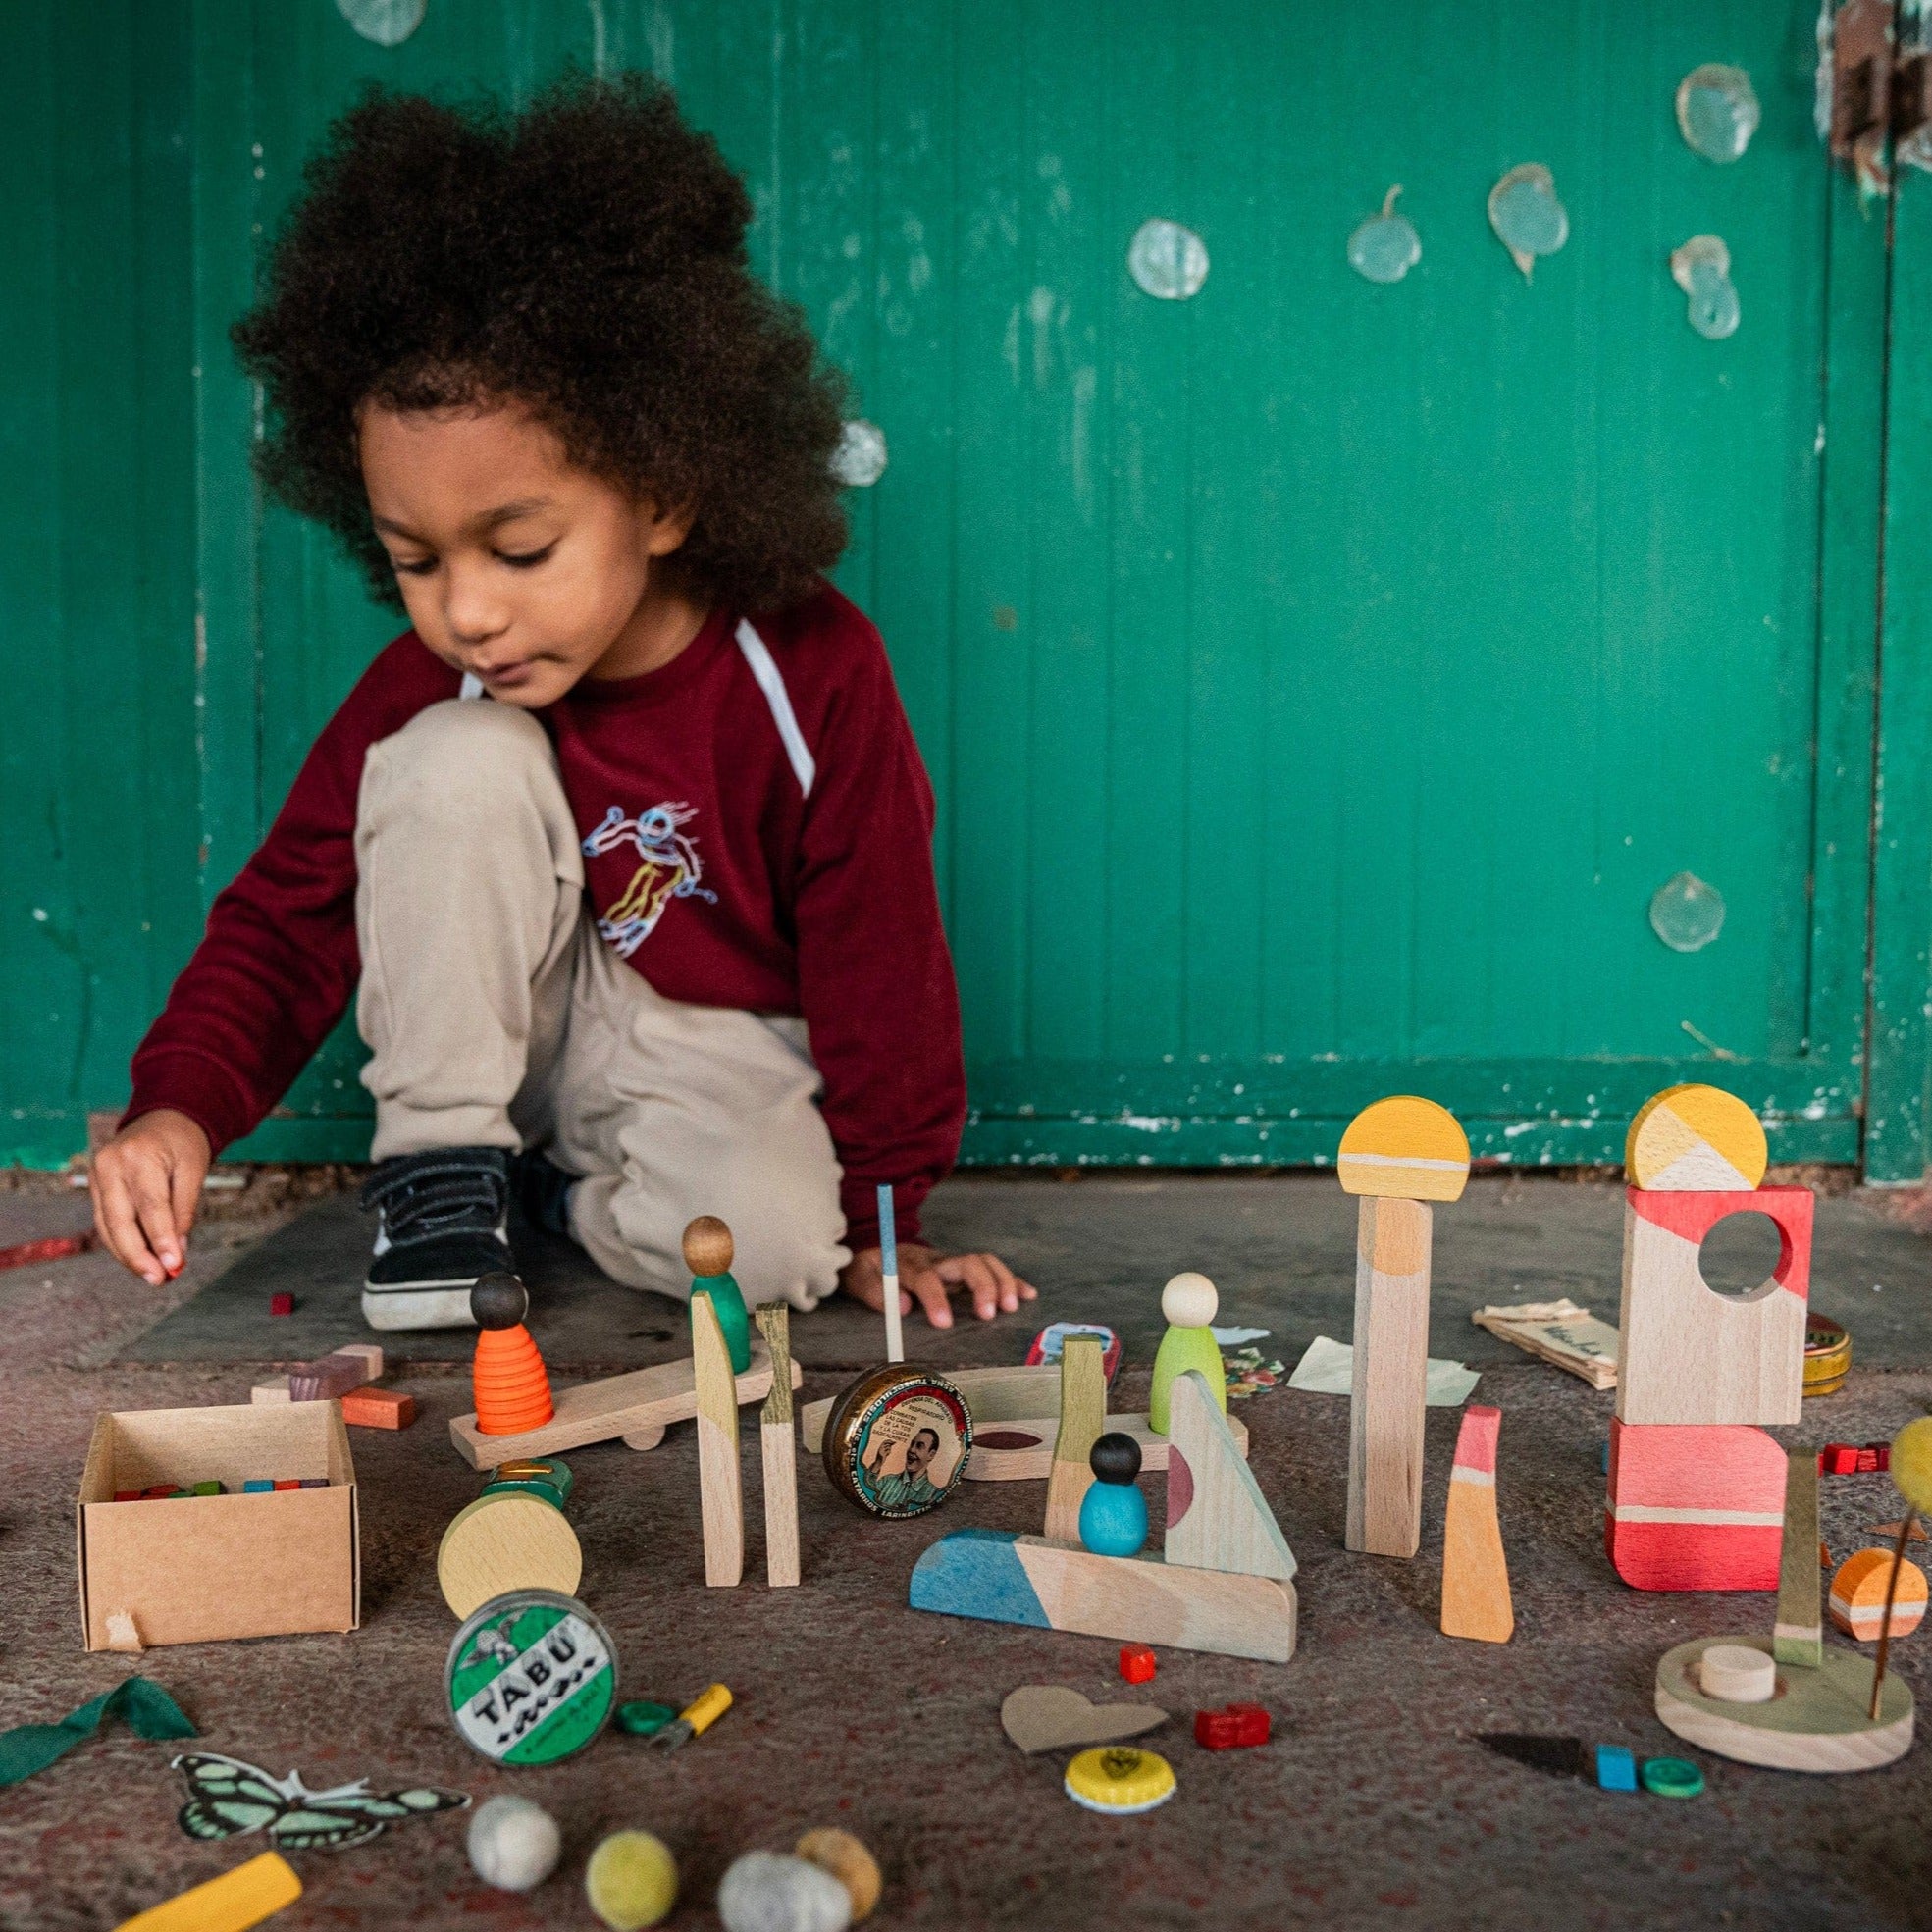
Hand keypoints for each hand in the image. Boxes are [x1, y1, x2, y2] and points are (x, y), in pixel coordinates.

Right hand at [90, 1109, 211, 1285]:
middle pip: (120, 1221)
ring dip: (129, 1255)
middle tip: (159, 1280)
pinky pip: (106, 1221)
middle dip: (138, 1256)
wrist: (162, 1118)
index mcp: (139, 1155)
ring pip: (108, 1226)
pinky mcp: (95, 1186)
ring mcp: (97, 1175)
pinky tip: (139, 1259)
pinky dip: (121, 1243)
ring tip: (154, 1276)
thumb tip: (177, 1251)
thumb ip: (184, 1209)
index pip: (150, 1207)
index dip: (161, 1240)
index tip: (174, 1266)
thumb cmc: (182, 1143)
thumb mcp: (194, 1169)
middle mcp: (110, 1165)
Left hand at [841, 1241, 1037, 1329]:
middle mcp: (936, 1260)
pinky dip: (1011, 1280)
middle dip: (982, 1286)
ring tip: (1010, 1307)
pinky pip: (991, 1269)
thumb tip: (903, 1306)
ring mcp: (952, 1263)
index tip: (944, 1323)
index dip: (936, 1298)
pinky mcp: (963, 1269)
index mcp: (909, 1264)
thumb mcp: (858, 1277)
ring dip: (1000, 1282)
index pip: (926, 1277)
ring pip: (983, 1262)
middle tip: (989, 1315)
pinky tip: (1028, 1294)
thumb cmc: (869, 1269)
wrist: (874, 1248)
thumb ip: (874, 1291)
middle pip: (966, 1263)